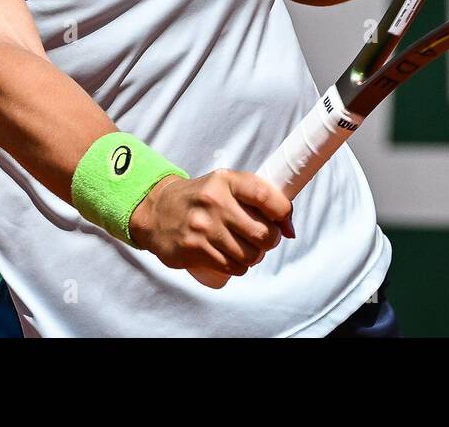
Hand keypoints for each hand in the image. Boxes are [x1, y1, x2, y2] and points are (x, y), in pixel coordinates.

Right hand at [128, 170, 293, 287]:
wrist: (157, 211)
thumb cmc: (202, 199)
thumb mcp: (226, 186)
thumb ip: (258, 198)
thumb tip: (290, 230)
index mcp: (226, 180)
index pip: (267, 196)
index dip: (284, 213)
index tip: (284, 222)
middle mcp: (214, 201)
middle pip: (263, 233)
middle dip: (270, 240)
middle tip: (263, 238)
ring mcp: (203, 227)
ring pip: (250, 255)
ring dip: (254, 256)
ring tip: (244, 248)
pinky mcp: (194, 249)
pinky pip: (233, 267)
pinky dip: (238, 266)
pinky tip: (230, 257)